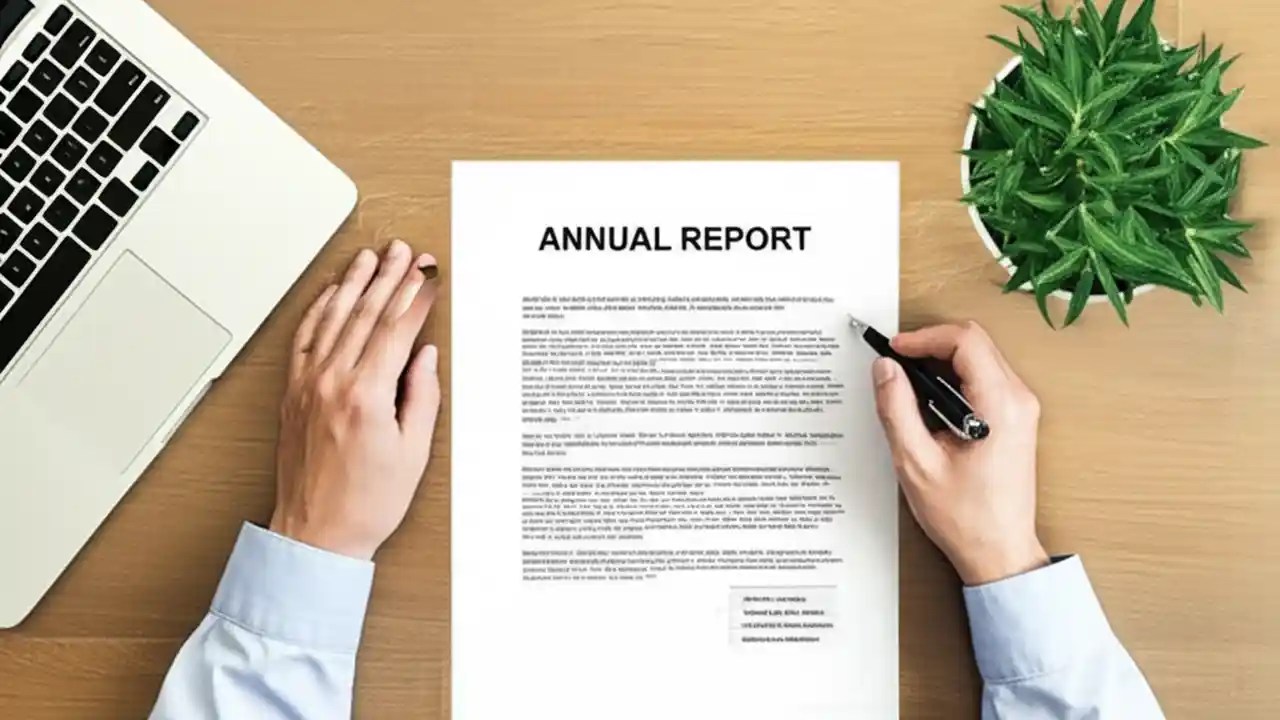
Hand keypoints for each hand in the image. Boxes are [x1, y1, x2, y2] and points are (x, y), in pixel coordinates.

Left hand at [271, 240, 440, 559]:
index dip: (416, 296)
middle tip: (406, 252)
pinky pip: (305, 339)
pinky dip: (319, 310)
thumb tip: (425, 356)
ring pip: (333, 319)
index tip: (431, 275)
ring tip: (371, 258)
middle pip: (365, 314)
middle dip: (390, 277)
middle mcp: (333, 383)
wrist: (316, 534)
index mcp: (367, 396)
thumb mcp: (413, 452)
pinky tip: (332, 293)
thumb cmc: (366, 503)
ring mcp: (308, 386)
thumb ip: (421, 396)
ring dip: (354, 283)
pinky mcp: (293, 394)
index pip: (396, 329)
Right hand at [872, 321, 1048, 585]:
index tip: (894, 350)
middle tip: (895, 365)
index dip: (923, 338)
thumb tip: (885, 370)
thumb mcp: (917, 463)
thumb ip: (897, 409)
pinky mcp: (1014, 417)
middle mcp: (1018, 399)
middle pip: (973, 342)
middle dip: (929, 346)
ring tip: (907, 388)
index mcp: (1000, 405)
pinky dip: (952, 379)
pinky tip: (928, 405)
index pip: (965, 341)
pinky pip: (983, 378)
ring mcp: (1020, 408)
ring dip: (940, 362)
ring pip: (978, 357)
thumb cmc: (966, 517)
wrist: (999, 551)